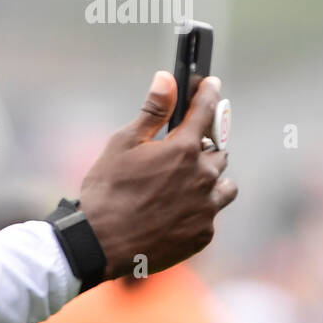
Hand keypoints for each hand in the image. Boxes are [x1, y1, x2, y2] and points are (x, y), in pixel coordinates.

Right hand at [77, 71, 236, 279]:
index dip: (209, 94)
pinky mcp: (203, 234)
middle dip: (202, 149)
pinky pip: (210, 214)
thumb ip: (152, 111)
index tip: (212, 84)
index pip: (205, 111)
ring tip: (183, 187)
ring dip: (209, 181)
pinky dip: (198, 209)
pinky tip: (172, 213)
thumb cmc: (106, 190)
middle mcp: (202, 177)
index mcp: (183, 150)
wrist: (99, 243)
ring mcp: (206, 208)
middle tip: (179, 154)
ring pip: (223, 186)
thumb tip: (166, 79)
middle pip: (217, 152)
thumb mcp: (122, 144)